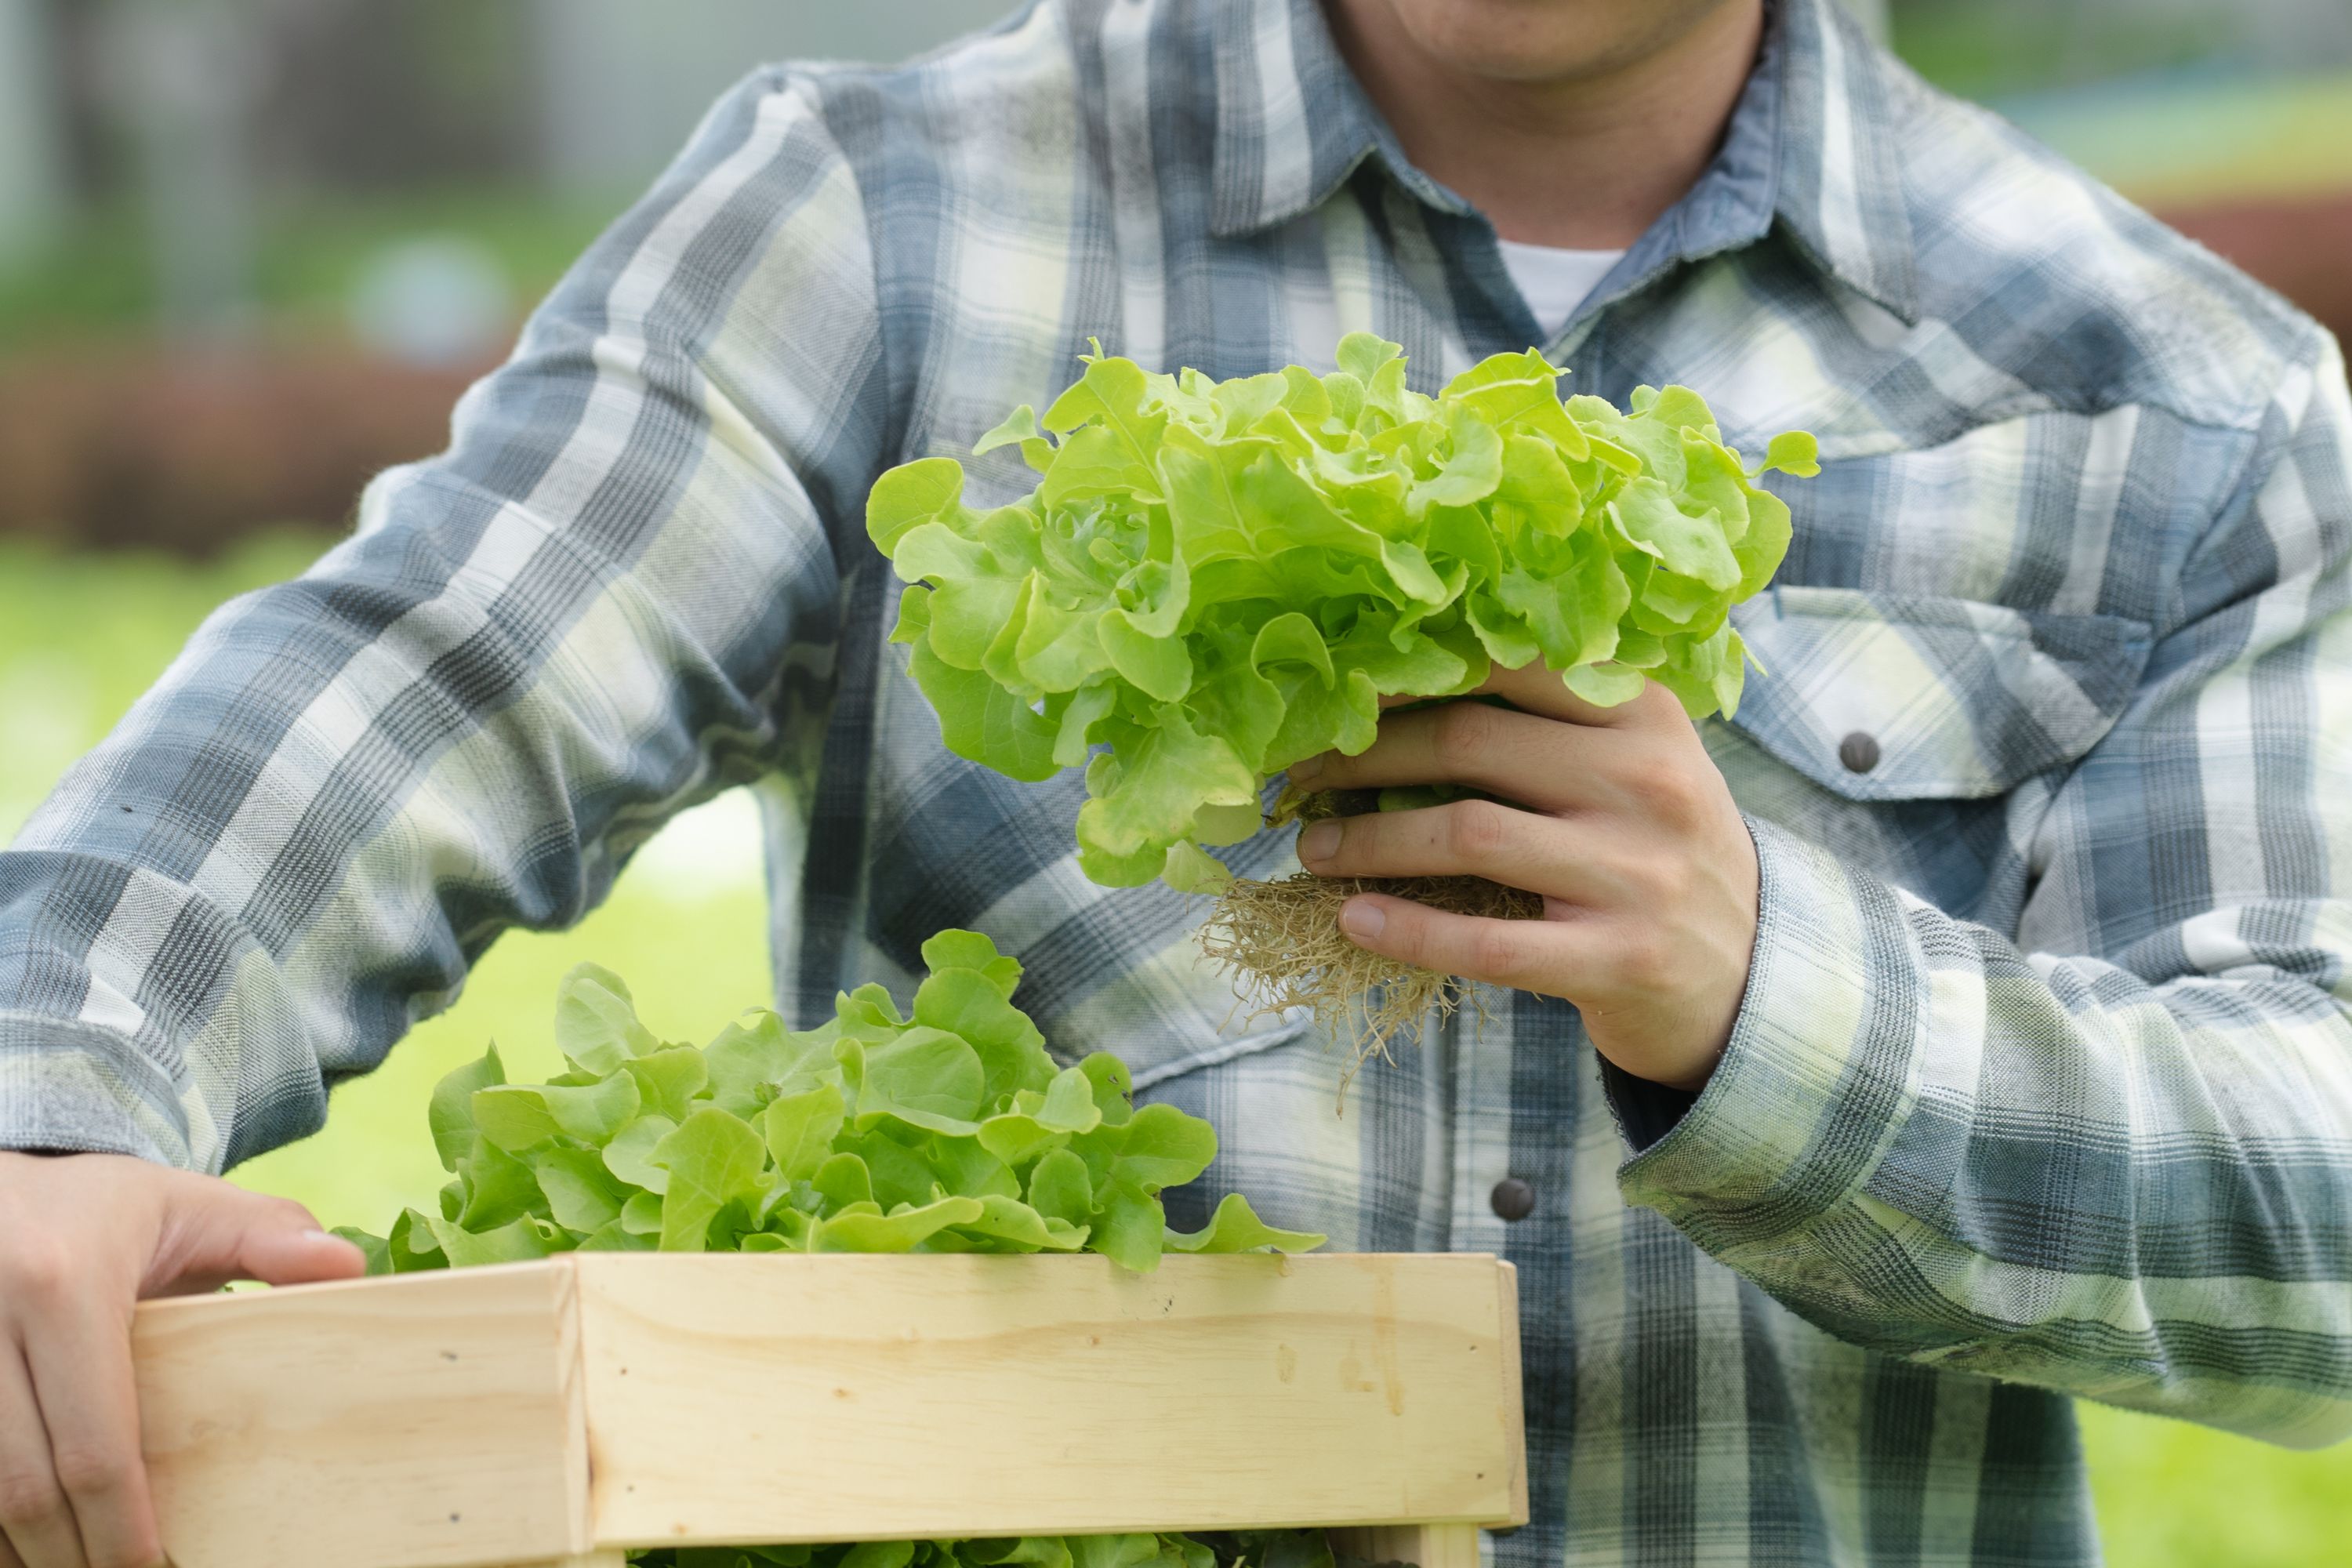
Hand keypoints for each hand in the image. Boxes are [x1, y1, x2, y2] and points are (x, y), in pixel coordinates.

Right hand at [0, 1151, 364, 1567]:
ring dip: (21, 1546)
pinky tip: (25, 1538)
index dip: (120, 1522)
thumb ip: (271, 1236)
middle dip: (71, 1552)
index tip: (150, 1563)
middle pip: (24, 1485)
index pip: (94, 1441)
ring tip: (78, 1563)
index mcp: (64, 1283)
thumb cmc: (104, 1210)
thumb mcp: (192, 1207)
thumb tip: (349, 1268)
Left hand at [1285, 664, 1759, 1090]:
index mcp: (1642, 713)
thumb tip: (1396, 681)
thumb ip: (1551, 719)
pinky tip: (1353, 920)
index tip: (1334, 687)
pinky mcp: (1618, 959)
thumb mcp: (1636, 762)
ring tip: (1312, 846)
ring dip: (1368, 839)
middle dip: (1362, 755)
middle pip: (1467, 743)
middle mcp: (1645, 781)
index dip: (1405, 672)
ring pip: (1466, 835)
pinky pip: (1487, 943)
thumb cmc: (1658, 850)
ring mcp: (1635, 873)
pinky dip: (1407, 930)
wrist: (1753, 975)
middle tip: (1300, 772)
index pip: (1506, 662)